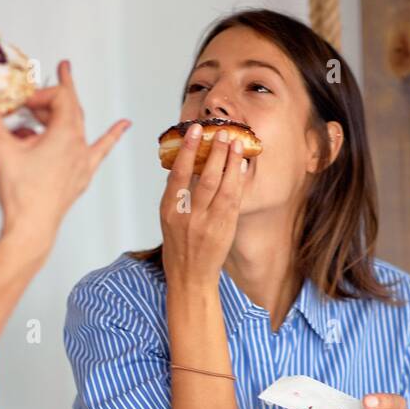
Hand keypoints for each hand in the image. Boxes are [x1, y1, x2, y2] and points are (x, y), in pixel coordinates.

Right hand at [0, 60, 129, 266]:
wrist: (31, 229)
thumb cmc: (21, 194)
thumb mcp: (1, 149)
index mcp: (64, 134)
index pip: (58, 97)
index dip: (39, 93)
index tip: (20, 102)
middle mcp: (79, 145)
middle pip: (71, 108)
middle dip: (57, 92)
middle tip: (59, 70)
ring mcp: (82, 161)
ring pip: (79, 126)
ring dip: (67, 111)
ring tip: (63, 94)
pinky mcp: (81, 176)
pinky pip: (100, 150)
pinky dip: (111, 135)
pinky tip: (124, 125)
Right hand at [160, 122, 249, 285]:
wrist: (189, 278)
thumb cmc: (179, 247)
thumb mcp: (168, 220)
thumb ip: (175, 195)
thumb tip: (183, 165)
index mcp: (169, 210)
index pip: (178, 173)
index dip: (187, 149)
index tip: (195, 130)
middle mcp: (188, 216)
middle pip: (205, 177)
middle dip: (215, 151)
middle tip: (222, 132)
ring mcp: (207, 223)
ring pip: (222, 186)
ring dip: (230, 161)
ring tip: (236, 143)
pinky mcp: (223, 230)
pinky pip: (233, 200)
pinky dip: (238, 181)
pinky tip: (241, 166)